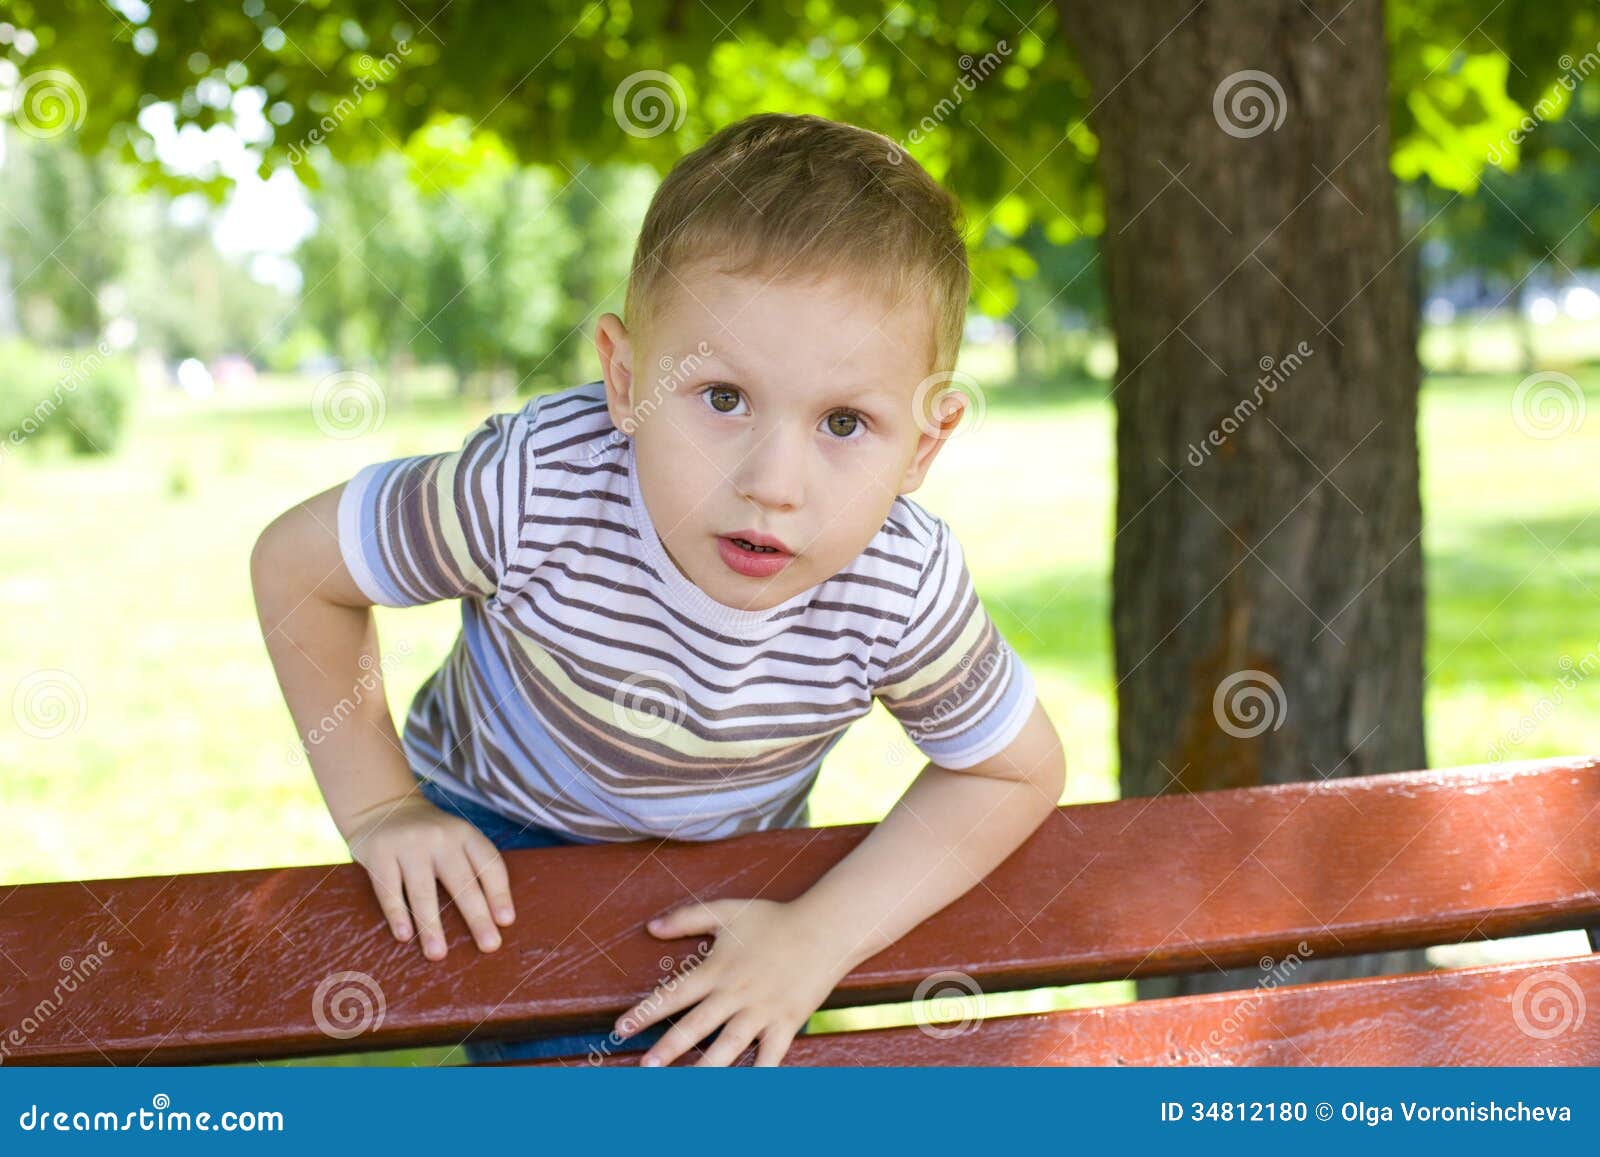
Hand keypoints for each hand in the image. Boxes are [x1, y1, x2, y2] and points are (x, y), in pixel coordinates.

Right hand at [342, 794, 514, 959]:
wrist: (381, 806)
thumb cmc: (428, 836)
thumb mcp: (455, 838)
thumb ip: (471, 866)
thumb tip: (493, 919)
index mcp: (464, 834)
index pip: (489, 864)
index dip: (500, 893)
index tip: (506, 921)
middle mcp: (440, 837)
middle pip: (462, 881)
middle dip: (477, 916)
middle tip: (489, 945)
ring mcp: (408, 845)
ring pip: (423, 891)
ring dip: (431, 926)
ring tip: (438, 955)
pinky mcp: (379, 853)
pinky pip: (389, 889)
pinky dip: (397, 914)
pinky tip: (405, 936)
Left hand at [614, 898, 852, 1066]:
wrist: (825, 929)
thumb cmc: (774, 918)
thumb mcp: (726, 911)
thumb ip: (687, 918)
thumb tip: (650, 927)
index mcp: (717, 969)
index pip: (673, 994)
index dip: (645, 1012)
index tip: (621, 1029)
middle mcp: (736, 994)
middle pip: (696, 1026)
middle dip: (668, 1048)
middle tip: (645, 1068)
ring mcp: (762, 1012)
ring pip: (728, 1046)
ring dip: (704, 1069)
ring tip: (684, 1089)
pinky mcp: (786, 1024)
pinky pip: (770, 1057)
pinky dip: (758, 1076)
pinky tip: (744, 1092)